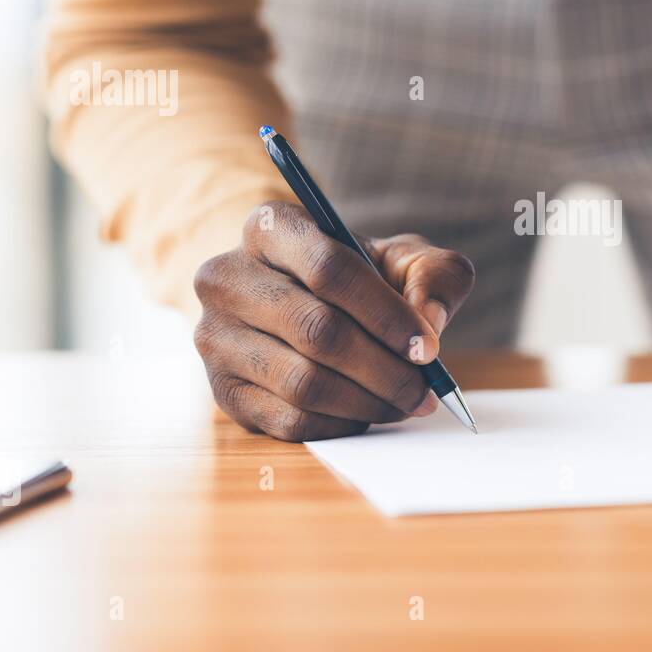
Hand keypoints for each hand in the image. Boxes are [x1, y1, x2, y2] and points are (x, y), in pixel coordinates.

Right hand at [193, 201, 474, 441]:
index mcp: (271, 227)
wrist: (299, 302)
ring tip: (404, 402)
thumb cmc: (358, 278)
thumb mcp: (403, 259)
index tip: (428, 347)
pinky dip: (340, 424)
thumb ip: (435, 276)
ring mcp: (216, 337)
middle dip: (384, 368)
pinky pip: (290, 419)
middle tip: (425, 389)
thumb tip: (430, 321)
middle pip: (317, 331)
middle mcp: (227, 279)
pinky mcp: (222, 391)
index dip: (386, 314)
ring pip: (304, 382)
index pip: (330, 268)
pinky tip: (366, 412)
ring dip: (368, 401)